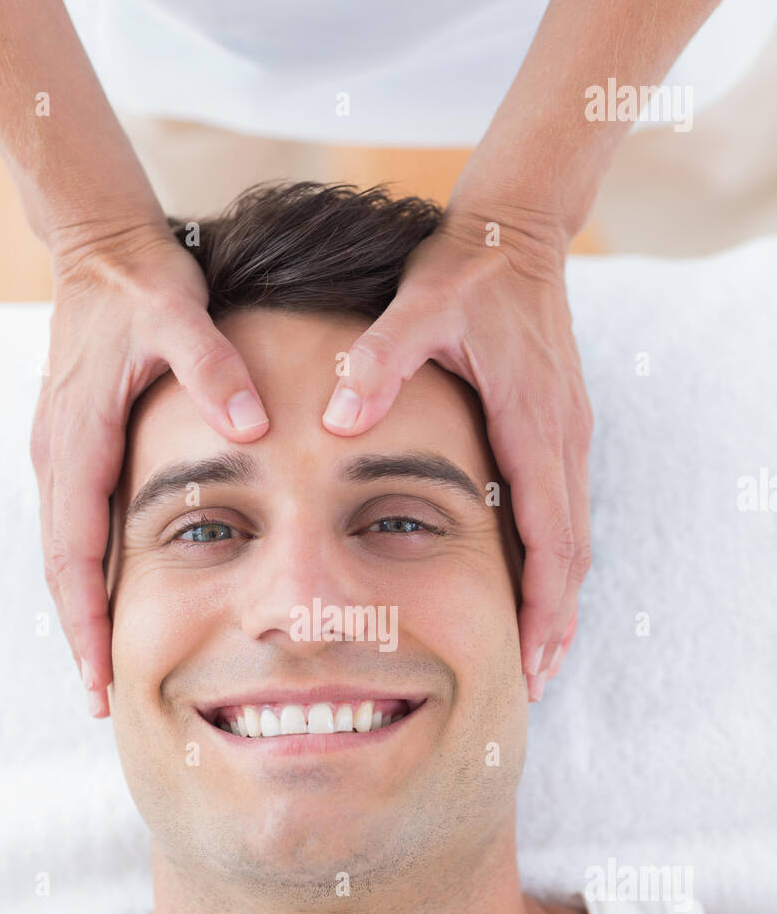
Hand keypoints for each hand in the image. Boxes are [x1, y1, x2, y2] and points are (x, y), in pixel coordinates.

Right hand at [30, 221, 268, 715]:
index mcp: (79, 437)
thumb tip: (250, 427)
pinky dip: (91, 573)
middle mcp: (61, 454)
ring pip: (68, 552)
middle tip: (102, 699)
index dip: (85, 619)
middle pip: (63, 568)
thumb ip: (213, 367)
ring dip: (84, 611)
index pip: (74, 551)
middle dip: (80, 636)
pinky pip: (80, 525)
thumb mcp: (179, 314)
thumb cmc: (142, 282)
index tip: (99, 676)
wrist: (102, 244)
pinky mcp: (78, 447)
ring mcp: (64, 452)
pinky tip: (118, 601)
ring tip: (108, 668)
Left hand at [321, 203, 591, 699]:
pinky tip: (533, 592)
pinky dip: (554, 565)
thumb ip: (378, 361)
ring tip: (538, 659)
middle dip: (553, 622)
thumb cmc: (465, 270)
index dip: (540, 600)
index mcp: (531, 422)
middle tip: (534, 683)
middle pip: (571, 554)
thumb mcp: (418, 305)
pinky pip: (564, 515)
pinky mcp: (556, 431)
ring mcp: (564, 437)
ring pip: (574, 540)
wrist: (514, 230)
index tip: (528, 655)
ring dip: (559, 602)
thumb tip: (338, 420)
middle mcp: (560, 438)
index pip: (548, 534)